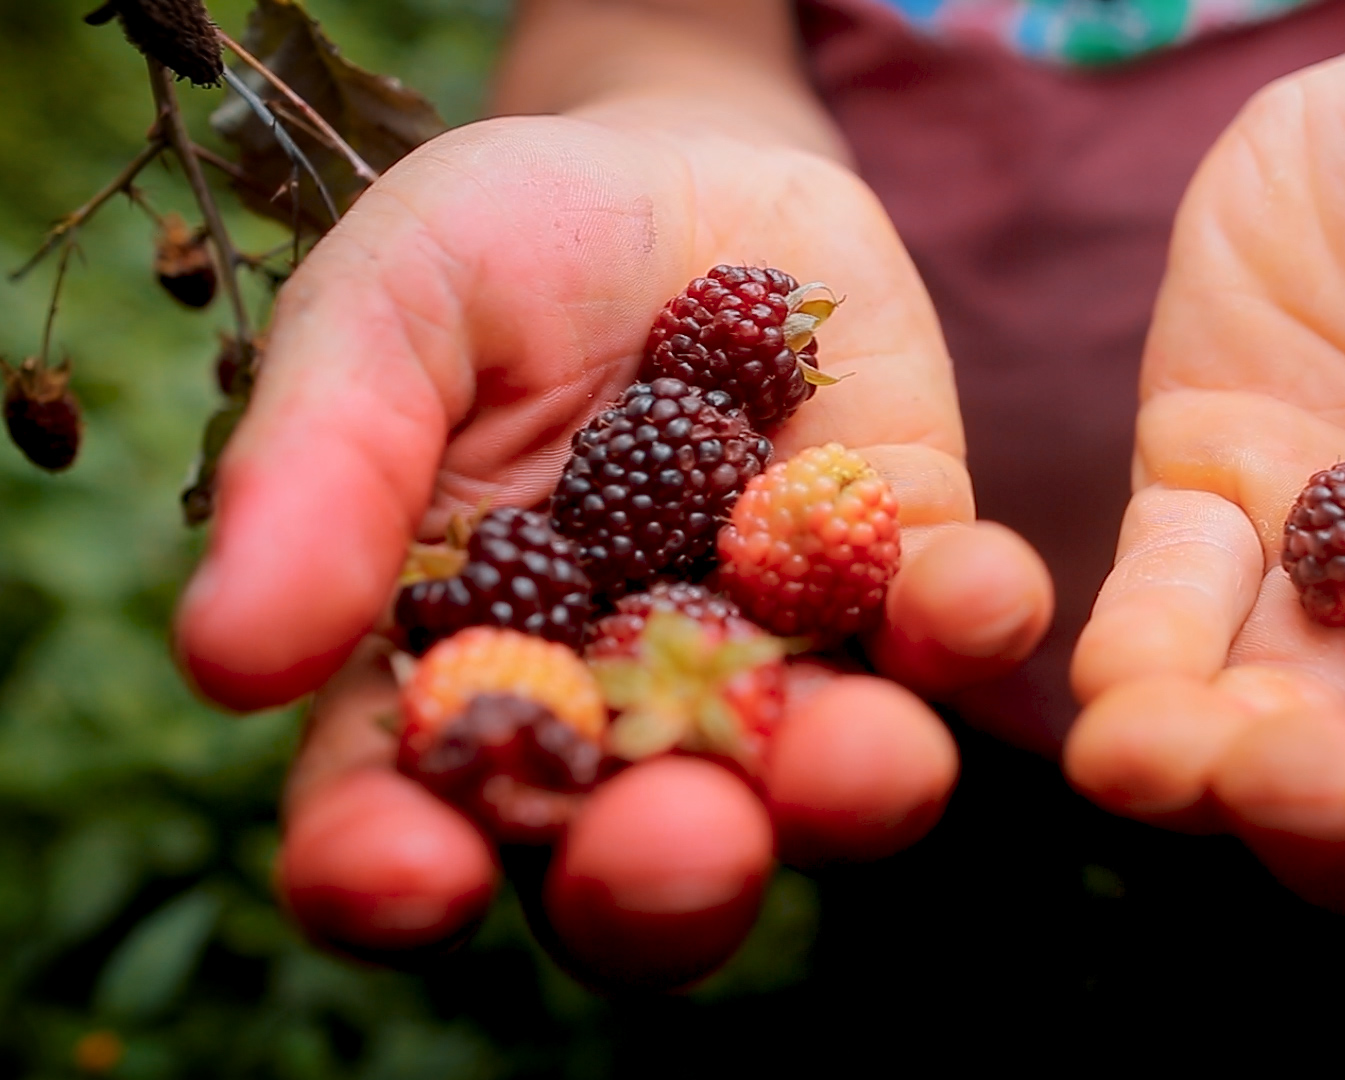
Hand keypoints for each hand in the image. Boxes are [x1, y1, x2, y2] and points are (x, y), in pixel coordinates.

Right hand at [172, 116, 1051, 985]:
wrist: (679, 169)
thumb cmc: (500, 251)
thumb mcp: (391, 310)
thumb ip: (323, 465)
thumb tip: (231, 656)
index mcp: (450, 674)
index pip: (395, 816)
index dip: (388, 868)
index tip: (406, 871)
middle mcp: (617, 712)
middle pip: (625, 858)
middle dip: (656, 874)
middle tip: (678, 844)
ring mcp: (773, 662)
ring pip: (812, 784)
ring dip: (845, 787)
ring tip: (866, 756)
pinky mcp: (902, 580)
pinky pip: (945, 637)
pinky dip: (966, 627)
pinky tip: (971, 590)